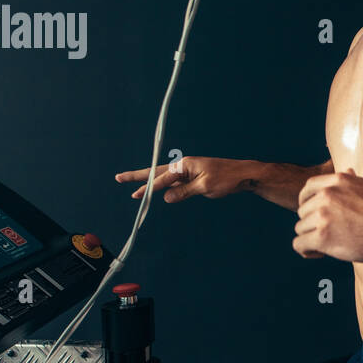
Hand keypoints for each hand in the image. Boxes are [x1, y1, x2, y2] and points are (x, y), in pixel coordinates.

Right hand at [114, 156, 258, 202]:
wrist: (244, 175)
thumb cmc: (227, 179)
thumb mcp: (205, 187)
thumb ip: (184, 192)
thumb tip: (166, 197)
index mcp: (185, 164)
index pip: (163, 178)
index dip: (149, 188)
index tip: (136, 195)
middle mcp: (184, 165)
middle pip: (156, 172)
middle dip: (138, 177)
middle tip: (118, 178)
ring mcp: (189, 171)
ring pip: (164, 177)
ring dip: (149, 182)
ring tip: (132, 186)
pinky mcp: (194, 178)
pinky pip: (175, 183)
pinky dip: (164, 187)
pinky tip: (157, 191)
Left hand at [293, 169, 362, 261]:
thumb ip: (351, 180)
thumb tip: (348, 171)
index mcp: (336, 181)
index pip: (307, 188)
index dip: (306, 202)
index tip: (312, 212)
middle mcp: (326, 196)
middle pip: (303, 211)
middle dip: (311, 222)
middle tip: (325, 233)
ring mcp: (322, 216)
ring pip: (300, 228)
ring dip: (310, 237)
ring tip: (323, 245)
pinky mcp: (322, 237)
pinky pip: (300, 244)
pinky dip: (305, 250)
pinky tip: (317, 253)